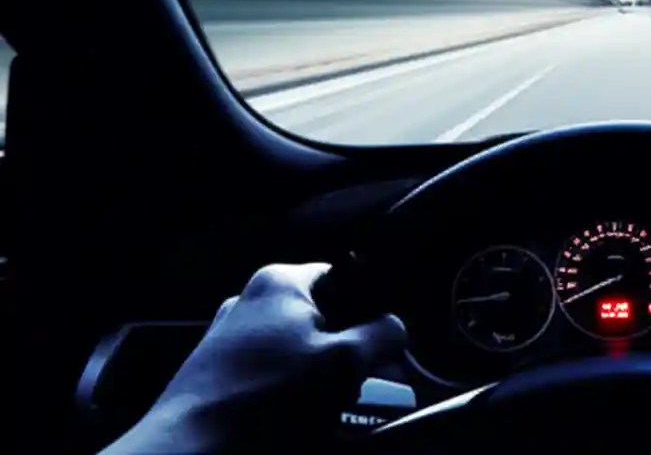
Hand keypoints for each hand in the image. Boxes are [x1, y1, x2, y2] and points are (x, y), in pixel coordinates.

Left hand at [102, 263, 406, 453]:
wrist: (191, 449)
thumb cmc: (270, 398)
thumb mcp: (345, 363)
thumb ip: (382, 334)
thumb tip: (395, 327)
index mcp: (282, 281)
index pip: (348, 277)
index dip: (373, 310)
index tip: (383, 347)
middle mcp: (251, 297)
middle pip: (323, 316)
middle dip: (345, 349)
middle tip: (357, 383)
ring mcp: (228, 334)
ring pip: (296, 347)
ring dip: (319, 375)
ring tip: (326, 406)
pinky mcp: (216, 370)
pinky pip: (269, 370)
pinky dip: (289, 389)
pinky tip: (294, 417)